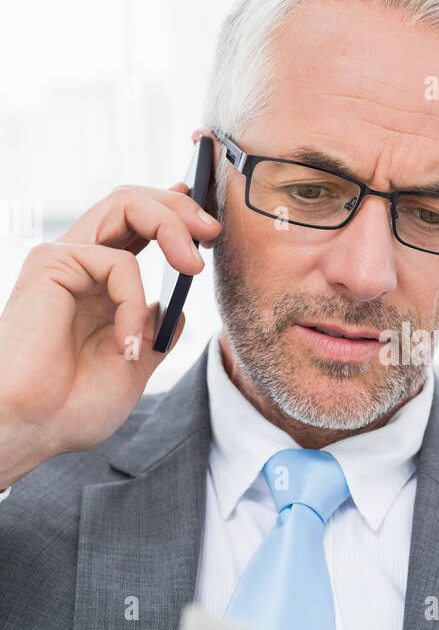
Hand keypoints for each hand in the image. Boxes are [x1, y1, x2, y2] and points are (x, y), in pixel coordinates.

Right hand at [0, 182, 220, 486]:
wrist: (32, 429)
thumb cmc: (71, 407)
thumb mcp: (136, 363)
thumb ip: (157, 330)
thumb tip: (179, 306)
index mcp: (98, 284)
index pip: (137, 225)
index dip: (175, 210)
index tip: (210, 218)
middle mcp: (79, 263)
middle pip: (133, 200)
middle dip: (181, 206)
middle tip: (213, 232)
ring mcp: (64, 260)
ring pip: (126, 205)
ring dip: (172, 226)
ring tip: (194, 265)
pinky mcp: (51, 264)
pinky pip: (119, 262)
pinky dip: (136, 303)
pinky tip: (128, 344)